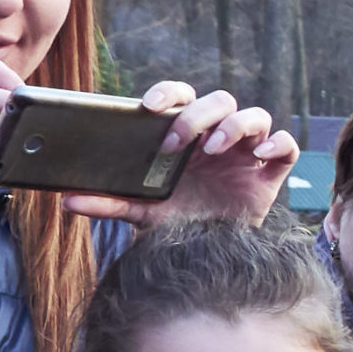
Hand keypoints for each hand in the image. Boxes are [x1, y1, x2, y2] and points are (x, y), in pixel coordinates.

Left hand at [61, 81, 297, 225]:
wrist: (212, 258)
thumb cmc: (179, 225)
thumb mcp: (142, 212)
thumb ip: (108, 203)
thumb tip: (66, 200)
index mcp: (187, 136)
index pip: (181, 96)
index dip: (169, 93)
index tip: (150, 107)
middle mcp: (218, 138)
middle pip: (220, 100)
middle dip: (198, 115)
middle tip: (177, 142)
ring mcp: (247, 154)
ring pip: (255, 116)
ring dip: (234, 126)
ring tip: (213, 150)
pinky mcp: (272, 173)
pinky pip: (287, 146)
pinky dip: (279, 145)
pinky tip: (261, 157)